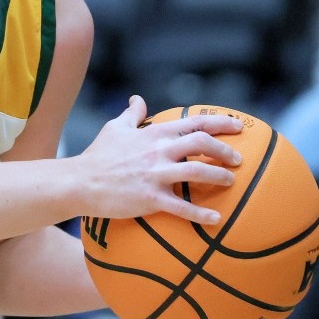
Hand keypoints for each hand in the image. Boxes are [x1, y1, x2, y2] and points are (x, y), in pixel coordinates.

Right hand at [73, 96, 240, 224]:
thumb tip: (138, 99)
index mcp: (152, 133)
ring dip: (219, 176)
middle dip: (225, 150)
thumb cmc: (97, 155)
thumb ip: (131, 114)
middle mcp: (157, 151)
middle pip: (201, 143)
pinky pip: (182, 207)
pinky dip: (201, 213)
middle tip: (238, 159)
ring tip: (231, 181)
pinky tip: (216, 218)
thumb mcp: (114, 128)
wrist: (79, 182)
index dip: (220, 122)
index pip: (193, 122)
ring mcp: (154, 174)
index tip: (238, 126)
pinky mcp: (150, 198)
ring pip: (197, 171)